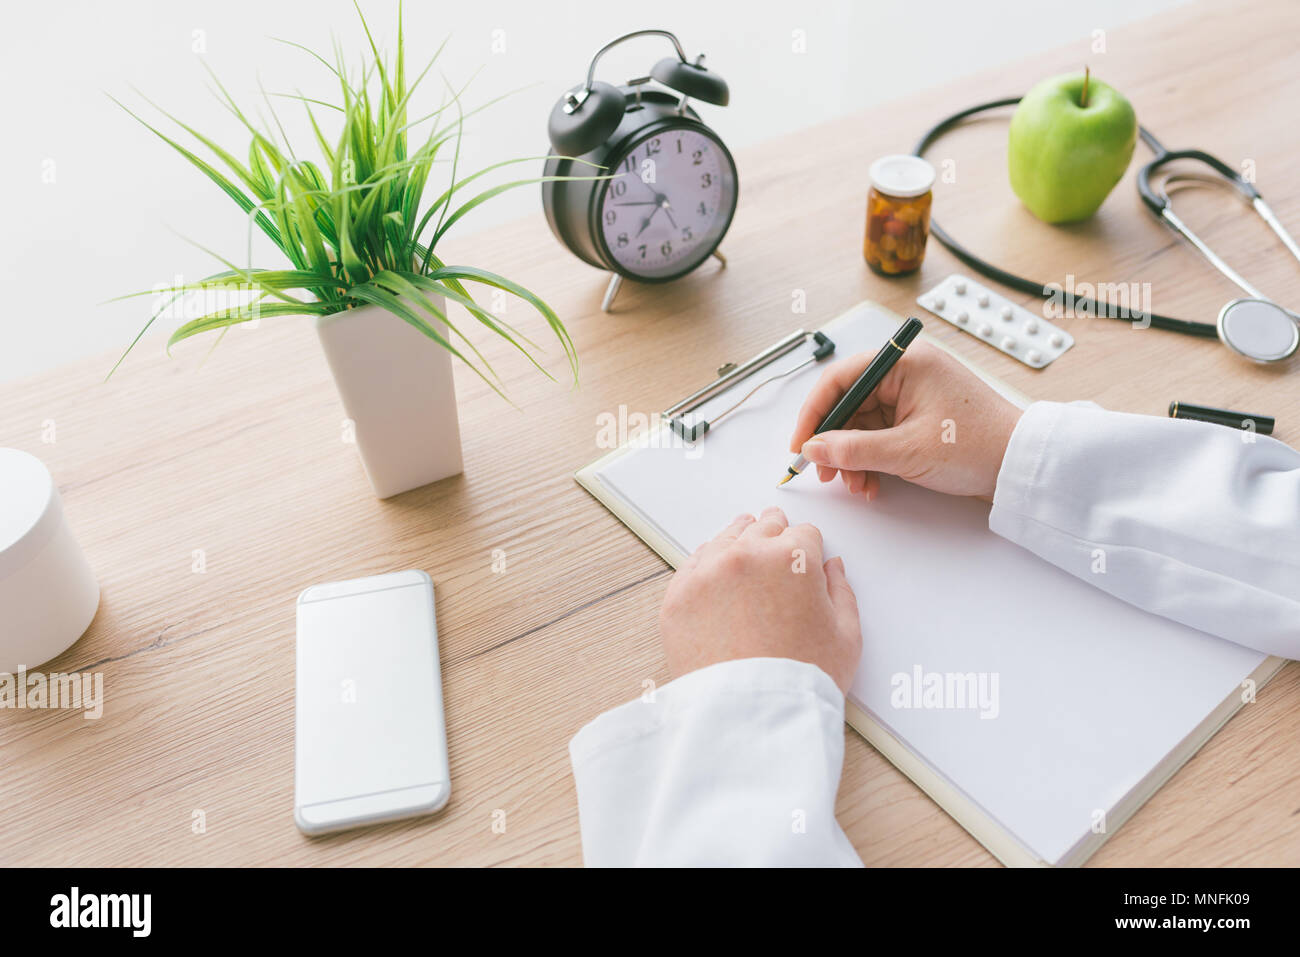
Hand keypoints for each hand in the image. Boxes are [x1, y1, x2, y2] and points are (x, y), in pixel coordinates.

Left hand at [659, 507, 861, 692]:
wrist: (751, 716)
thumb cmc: (801, 681)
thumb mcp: (846, 636)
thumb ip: (842, 591)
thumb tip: (832, 567)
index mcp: (793, 558)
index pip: (804, 533)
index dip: (808, 544)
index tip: (805, 551)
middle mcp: (747, 555)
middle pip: (764, 527)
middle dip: (774, 532)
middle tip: (775, 533)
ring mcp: (708, 573)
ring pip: (725, 538)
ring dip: (739, 538)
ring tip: (744, 544)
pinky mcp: (678, 596)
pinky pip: (692, 564)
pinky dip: (706, 563)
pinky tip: (714, 568)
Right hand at [788, 340, 1022, 501]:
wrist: (1020, 466)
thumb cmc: (978, 446)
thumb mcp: (906, 452)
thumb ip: (852, 450)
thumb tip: (813, 448)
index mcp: (905, 364)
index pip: (840, 379)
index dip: (814, 413)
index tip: (801, 444)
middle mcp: (907, 373)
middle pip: (849, 403)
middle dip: (834, 442)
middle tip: (824, 472)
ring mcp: (913, 395)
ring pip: (862, 424)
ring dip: (852, 457)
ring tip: (854, 484)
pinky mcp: (919, 417)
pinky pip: (880, 435)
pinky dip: (871, 459)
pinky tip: (872, 483)